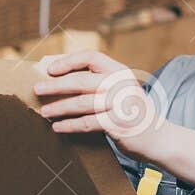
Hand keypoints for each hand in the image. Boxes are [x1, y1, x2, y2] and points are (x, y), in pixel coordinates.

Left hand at [32, 51, 194, 182]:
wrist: (157, 137)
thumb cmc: (131, 112)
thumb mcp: (120, 90)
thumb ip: (98, 82)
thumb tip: (57, 77)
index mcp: (120, 71)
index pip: (91, 57)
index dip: (68, 61)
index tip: (50, 69)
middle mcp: (121, 84)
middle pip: (81, 81)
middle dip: (55, 85)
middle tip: (37, 90)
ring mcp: (120, 104)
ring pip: (81, 103)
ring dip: (58, 108)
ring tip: (44, 112)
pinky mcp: (117, 124)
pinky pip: (86, 123)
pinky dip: (69, 125)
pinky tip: (58, 127)